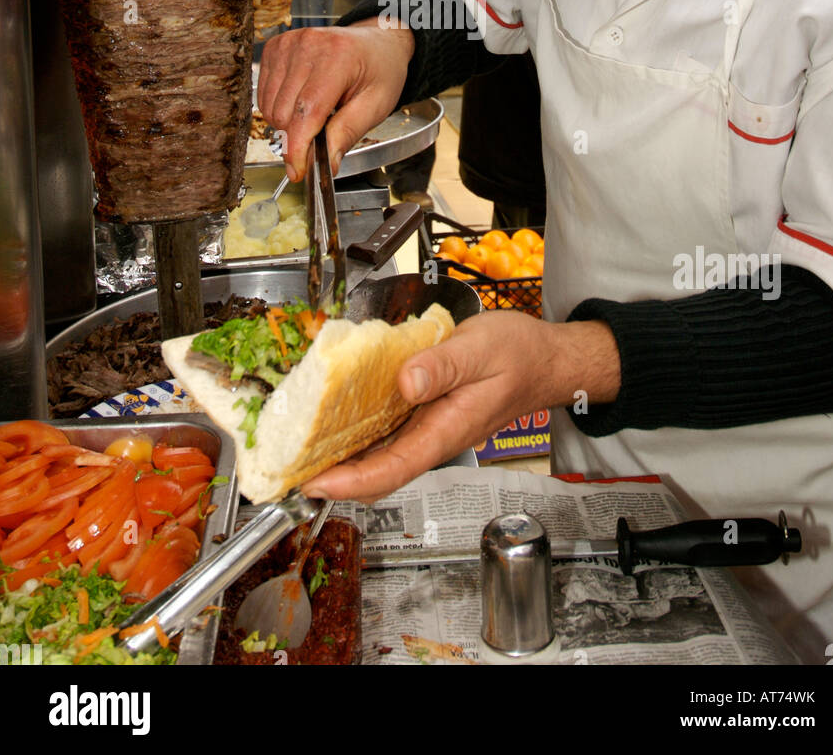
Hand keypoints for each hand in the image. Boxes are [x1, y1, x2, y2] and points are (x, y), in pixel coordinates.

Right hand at [256, 19, 414, 180]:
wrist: (376, 43)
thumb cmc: (379, 71)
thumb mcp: (377, 104)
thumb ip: (348, 132)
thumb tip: (328, 163)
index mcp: (339, 56)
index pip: (307, 110)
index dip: (299, 147)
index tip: (298, 171)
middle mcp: (309, 44)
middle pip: (284, 112)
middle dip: (298, 135)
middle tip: (322, 131)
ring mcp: (288, 43)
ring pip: (269, 107)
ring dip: (287, 122)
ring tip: (316, 111)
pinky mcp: (275, 47)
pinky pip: (263, 95)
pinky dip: (279, 107)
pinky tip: (300, 100)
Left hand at [302, 311, 620, 502]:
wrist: (545, 360)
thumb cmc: (520, 355)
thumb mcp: (481, 349)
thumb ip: (443, 366)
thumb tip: (405, 381)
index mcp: (446, 429)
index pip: (392, 469)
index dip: (351, 482)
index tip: (314, 482)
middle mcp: (433, 437)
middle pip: (377, 472)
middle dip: (333, 477)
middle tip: (287, 469)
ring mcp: (429, 430)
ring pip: (379, 457)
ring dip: (341, 458)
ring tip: (299, 450)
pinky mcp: (425, 416)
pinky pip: (387, 435)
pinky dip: (358, 434)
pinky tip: (334, 420)